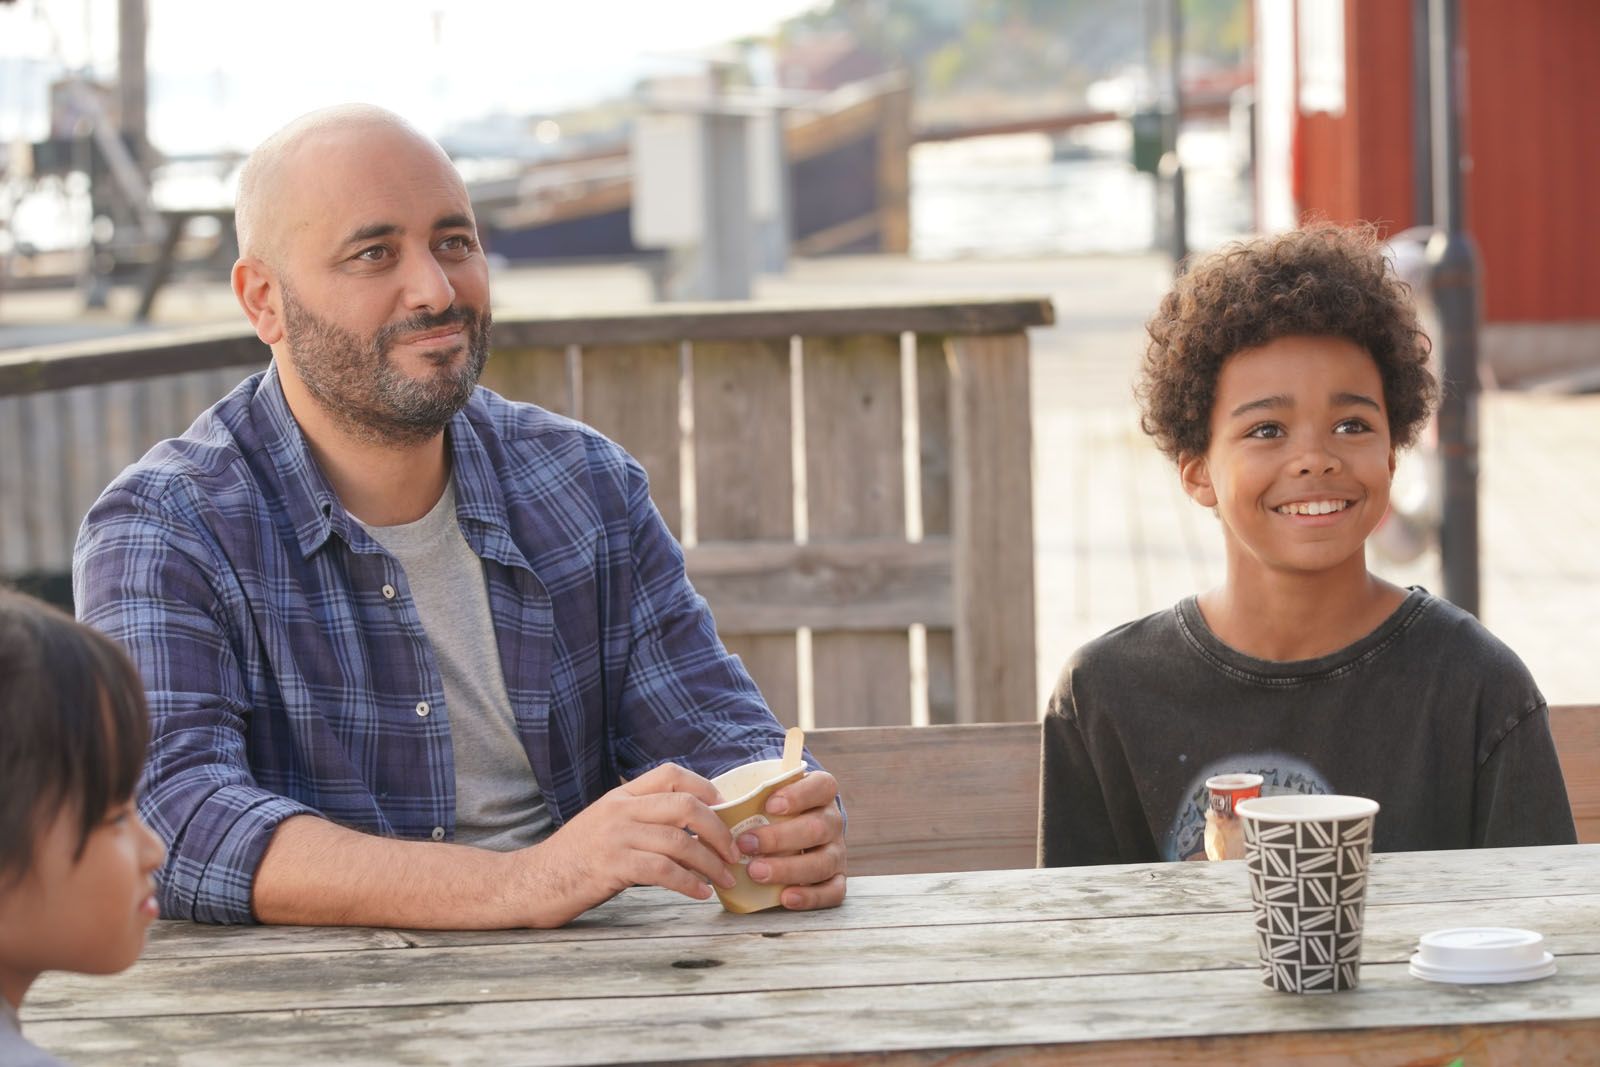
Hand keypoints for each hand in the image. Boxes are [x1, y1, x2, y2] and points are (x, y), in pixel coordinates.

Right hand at [518, 763, 738, 925]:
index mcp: (620, 795)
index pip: (671, 774)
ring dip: (710, 863)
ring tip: (725, 879)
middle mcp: (620, 809)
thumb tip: (691, 831)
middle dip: (719, 829)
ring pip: (679, 841)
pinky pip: (663, 870)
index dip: (705, 787)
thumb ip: (640, 819)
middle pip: (685, 805)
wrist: (530, 883)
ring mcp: (615, 836)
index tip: (724, 808)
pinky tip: (700, 894)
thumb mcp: (606, 825)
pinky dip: (689, 883)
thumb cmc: (573, 859)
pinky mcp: (612, 866)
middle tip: (733, 852)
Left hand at [736, 770, 846, 909]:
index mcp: (821, 793)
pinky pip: (833, 891)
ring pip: (823, 861)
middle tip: (746, 844)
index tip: (769, 805)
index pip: (822, 787)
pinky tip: (785, 897)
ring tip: (755, 872)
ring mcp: (837, 852)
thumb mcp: (765, 796)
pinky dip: (810, 897)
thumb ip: (751, 797)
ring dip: (788, 869)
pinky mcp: (836, 879)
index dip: (799, 795)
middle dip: (779, 838)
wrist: (789, 833)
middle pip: (818, 828)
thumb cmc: (771, 812)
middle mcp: (833, 821)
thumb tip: (714, 806)